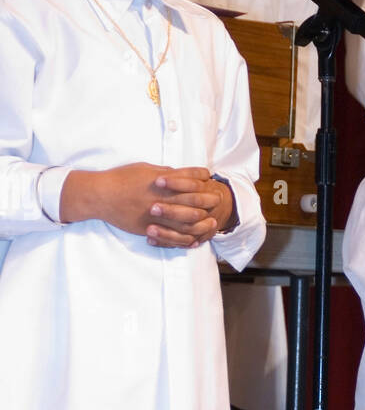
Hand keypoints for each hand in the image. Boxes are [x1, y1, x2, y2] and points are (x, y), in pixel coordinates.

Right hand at [59, 164, 224, 247]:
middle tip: (219, 200)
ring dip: (201, 222)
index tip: (211, 178)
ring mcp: (154, 216)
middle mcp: (160, 199)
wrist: (100, 195)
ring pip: (184, 222)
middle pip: (191, 201)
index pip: (188, 180)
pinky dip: (184, 240)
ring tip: (212, 223)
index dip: (202, 179)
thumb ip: (165, 173)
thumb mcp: (145, 169)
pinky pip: (169, 237)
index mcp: (159, 182)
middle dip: (207, 200)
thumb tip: (182, 174)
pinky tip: (194, 240)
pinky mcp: (147, 229)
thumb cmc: (122, 178)